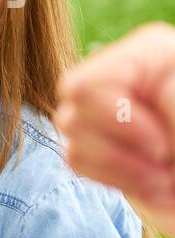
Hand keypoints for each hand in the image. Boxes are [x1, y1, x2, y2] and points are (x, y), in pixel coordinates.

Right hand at [57, 22, 174, 234]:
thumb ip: (167, 99)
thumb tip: (98, 103)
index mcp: (148, 57)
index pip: (84, 85)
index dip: (118, 122)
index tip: (167, 144)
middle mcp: (121, 81)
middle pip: (73, 113)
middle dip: (122, 147)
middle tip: (166, 159)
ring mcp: (109, 116)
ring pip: (72, 141)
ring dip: (123, 168)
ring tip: (165, 176)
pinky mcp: (104, 149)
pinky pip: (77, 162)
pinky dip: (116, 179)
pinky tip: (152, 181)